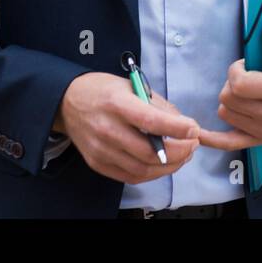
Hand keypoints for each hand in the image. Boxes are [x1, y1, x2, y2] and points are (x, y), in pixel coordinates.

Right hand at [55, 72, 199, 183]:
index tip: (194, 130)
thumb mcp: (132, 86)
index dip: (176, 128)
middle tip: (193, 144)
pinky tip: (163, 164)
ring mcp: (101, 151)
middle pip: (149, 152)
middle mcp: (107, 130)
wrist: (67, 103)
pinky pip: (130, 176)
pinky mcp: (97, 164)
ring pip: (142, 169)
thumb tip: (183, 125)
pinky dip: (152, 173)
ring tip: (183, 155)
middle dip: (179, 152)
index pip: (150, 121)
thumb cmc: (102, 90)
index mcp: (117, 104)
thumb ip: (158, 105)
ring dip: (170, 166)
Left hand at [196, 20, 261, 151]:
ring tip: (246, 93)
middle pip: (228, 98)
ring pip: (225, 113)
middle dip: (231, 84)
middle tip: (246, 78)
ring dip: (230, 100)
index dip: (235, 70)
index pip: (239, 84)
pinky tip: (200, 134)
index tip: (244, 65)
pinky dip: (212, 138)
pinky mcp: (259, 140)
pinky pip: (228, 143)